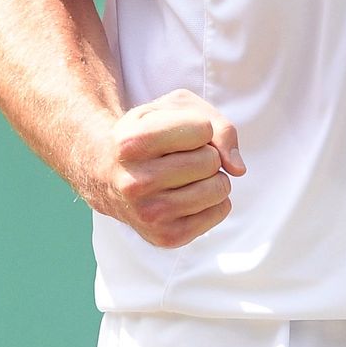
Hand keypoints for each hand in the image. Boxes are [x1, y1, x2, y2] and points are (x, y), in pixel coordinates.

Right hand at [91, 88, 245, 247]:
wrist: (108, 174)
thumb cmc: (149, 133)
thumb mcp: (174, 109)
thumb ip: (218, 125)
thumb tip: (237, 169)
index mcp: (132, 144)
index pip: (203, 129)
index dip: (198, 126)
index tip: (177, 132)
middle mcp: (136, 183)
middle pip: (211, 160)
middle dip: (206, 152)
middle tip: (181, 156)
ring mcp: (150, 214)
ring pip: (219, 188)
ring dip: (212, 177)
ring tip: (186, 175)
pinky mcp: (166, 237)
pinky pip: (220, 211)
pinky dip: (214, 199)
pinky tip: (188, 194)